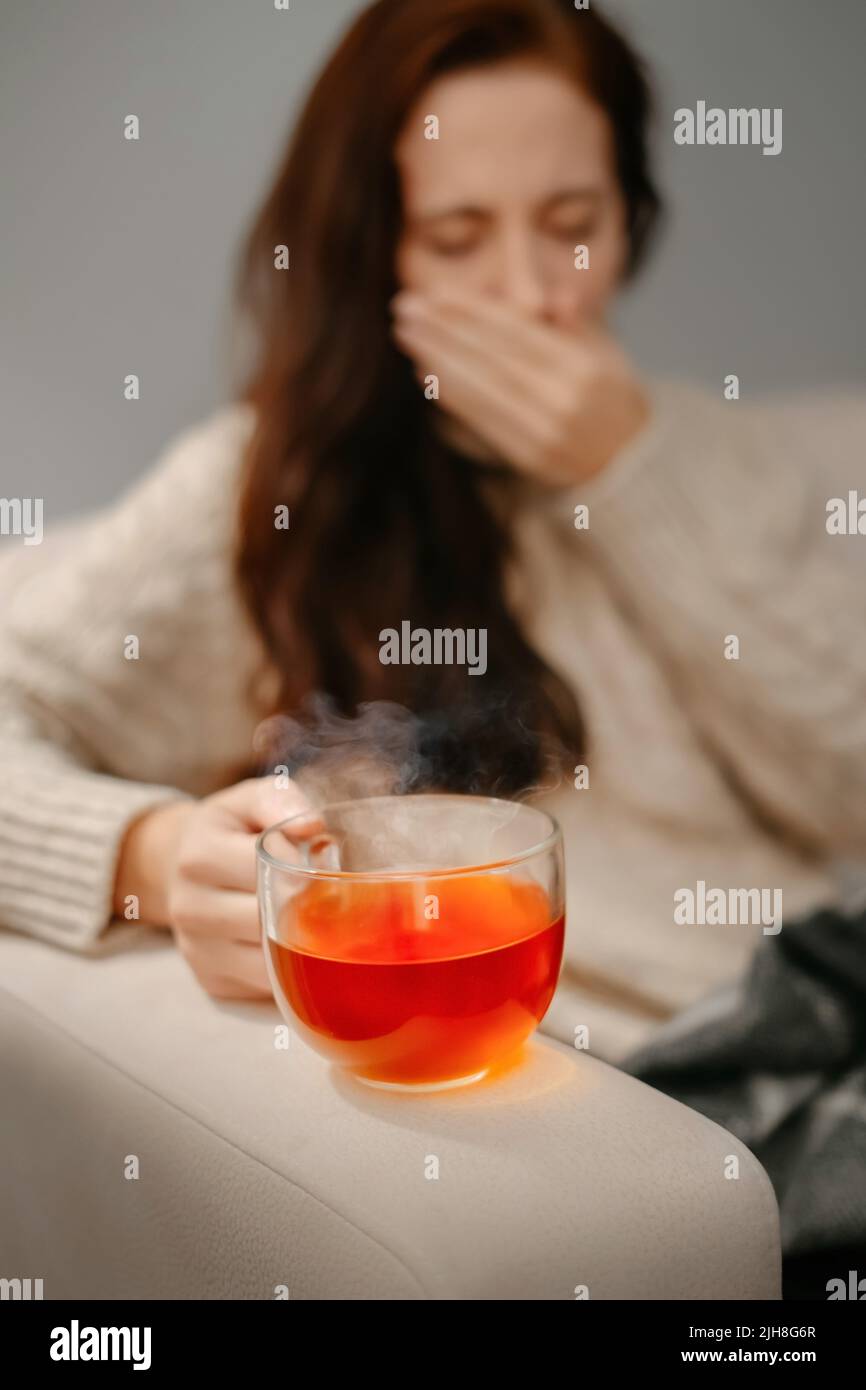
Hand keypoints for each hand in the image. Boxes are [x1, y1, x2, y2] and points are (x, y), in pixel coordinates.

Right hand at [114, 777, 322, 1000]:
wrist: (181, 866)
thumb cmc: (232, 829)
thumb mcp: (250, 799)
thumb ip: (281, 800)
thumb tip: (312, 826)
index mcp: (200, 855)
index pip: (265, 869)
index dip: (305, 869)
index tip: (327, 866)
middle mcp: (189, 906)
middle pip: (268, 920)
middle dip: (311, 911)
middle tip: (341, 901)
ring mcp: (197, 949)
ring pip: (270, 962)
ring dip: (305, 946)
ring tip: (328, 925)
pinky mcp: (211, 980)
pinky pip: (265, 986)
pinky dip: (291, 972)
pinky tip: (302, 948)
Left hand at [391, 288, 649, 485]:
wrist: (632, 463)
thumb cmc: (612, 397)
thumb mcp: (607, 351)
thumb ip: (576, 323)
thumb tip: (554, 296)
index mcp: (583, 366)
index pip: (517, 331)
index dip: (473, 311)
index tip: (437, 293)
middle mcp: (563, 399)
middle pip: (492, 357)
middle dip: (444, 331)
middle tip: (405, 308)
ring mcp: (544, 431)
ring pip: (482, 388)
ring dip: (437, 360)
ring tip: (406, 335)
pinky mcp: (529, 457)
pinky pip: (482, 420)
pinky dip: (452, 395)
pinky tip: (427, 373)